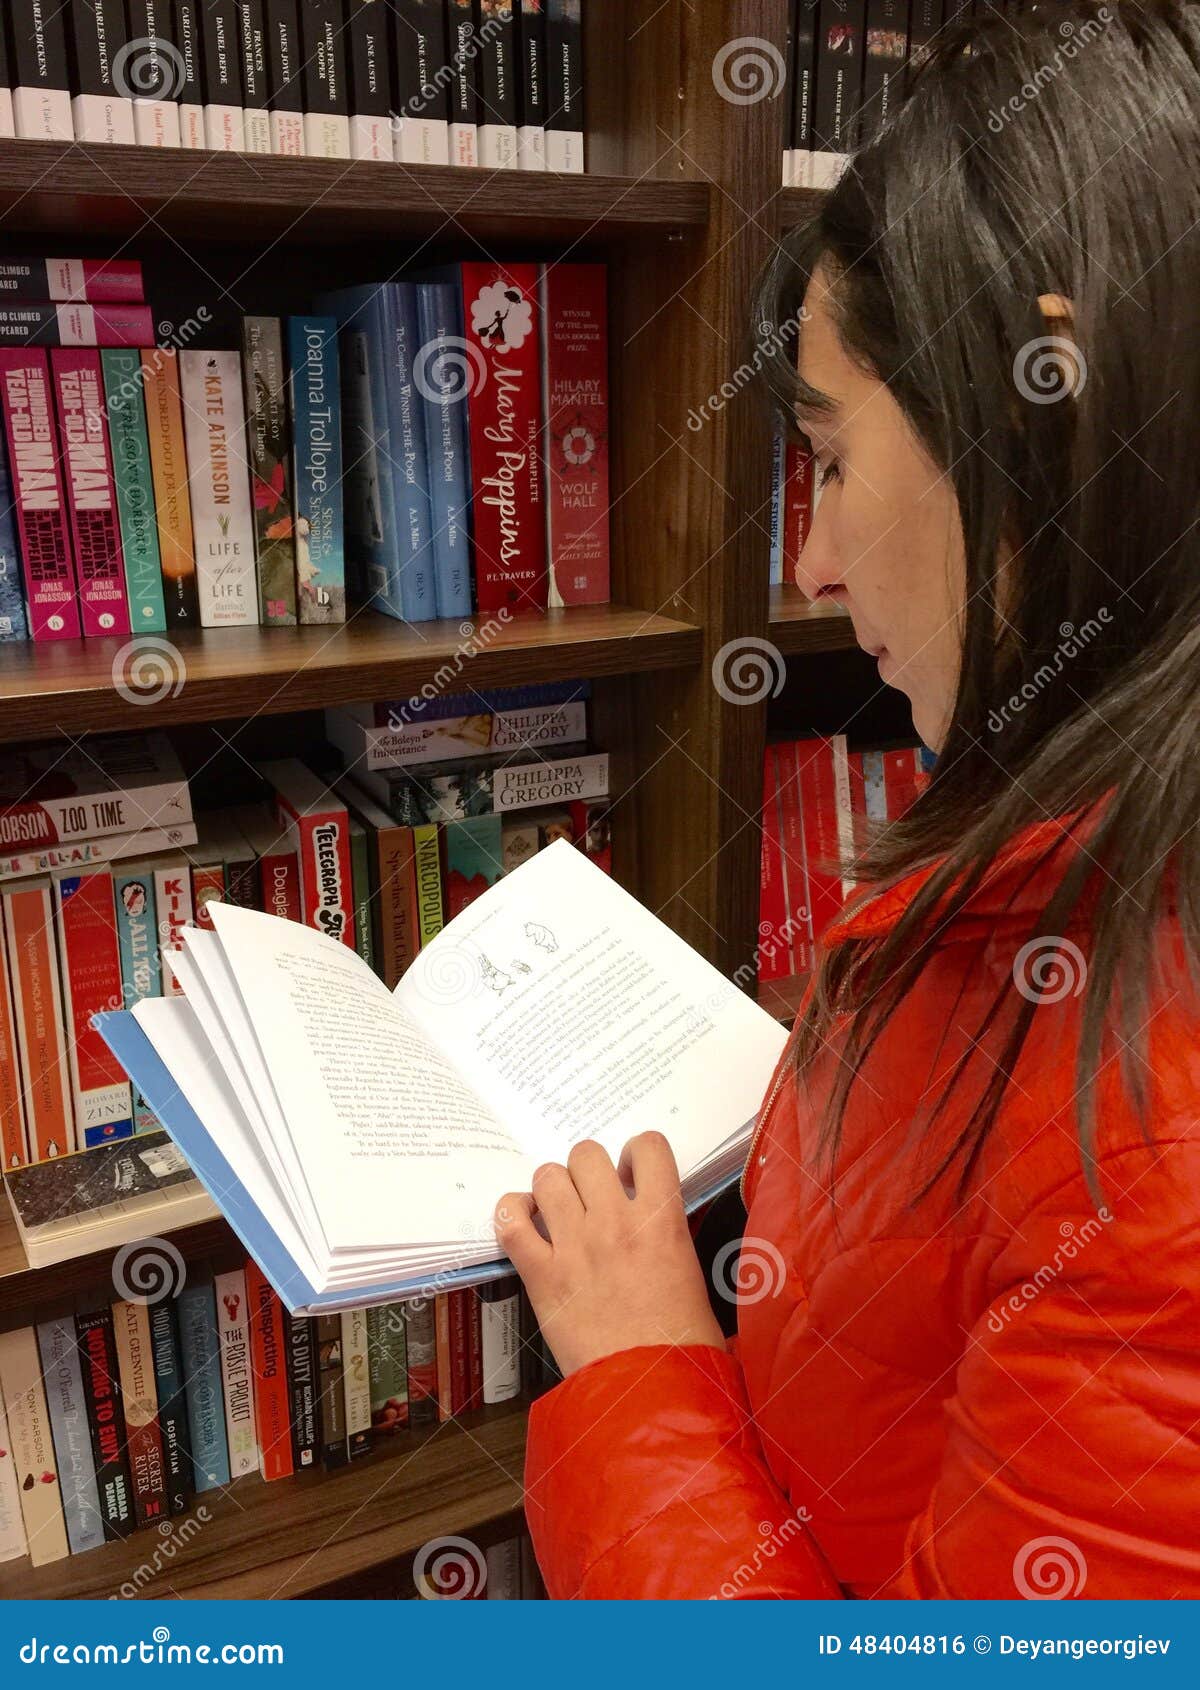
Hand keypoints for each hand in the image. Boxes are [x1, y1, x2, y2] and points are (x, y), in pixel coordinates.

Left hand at [495, 1132, 726, 1376]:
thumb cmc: (683, 1345)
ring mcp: (574, 1247)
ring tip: (559, 1211)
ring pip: (547, 1178)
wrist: (651, 1392)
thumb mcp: (695, 1276)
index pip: (649, 1146)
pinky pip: (510, 1222)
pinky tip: (525, 1223)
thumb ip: (671, 1236)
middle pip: (586, 1154)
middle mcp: (615, 1223)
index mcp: (662, 1221)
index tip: (632, 1175)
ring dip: (552, 1188)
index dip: (637, 1154)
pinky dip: (511, 1214)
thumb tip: (657, 1221)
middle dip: (588, 1170)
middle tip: (593, 1197)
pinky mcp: (541, 1277)